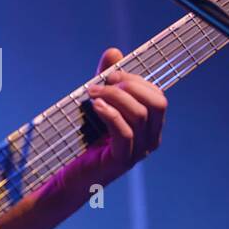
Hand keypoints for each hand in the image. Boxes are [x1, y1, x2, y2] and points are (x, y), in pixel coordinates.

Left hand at [71, 47, 167, 188]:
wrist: (71, 176)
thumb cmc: (87, 140)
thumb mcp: (99, 104)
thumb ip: (108, 80)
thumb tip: (114, 52)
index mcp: (151, 127)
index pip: (157, 96)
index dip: (136, 80)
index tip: (111, 73)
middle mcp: (150, 140)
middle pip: (157, 103)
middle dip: (131, 85)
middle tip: (103, 81)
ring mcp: (138, 152)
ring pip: (139, 114)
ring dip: (114, 96)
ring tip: (91, 91)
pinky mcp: (121, 160)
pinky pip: (124, 132)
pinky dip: (110, 114)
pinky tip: (95, 105)